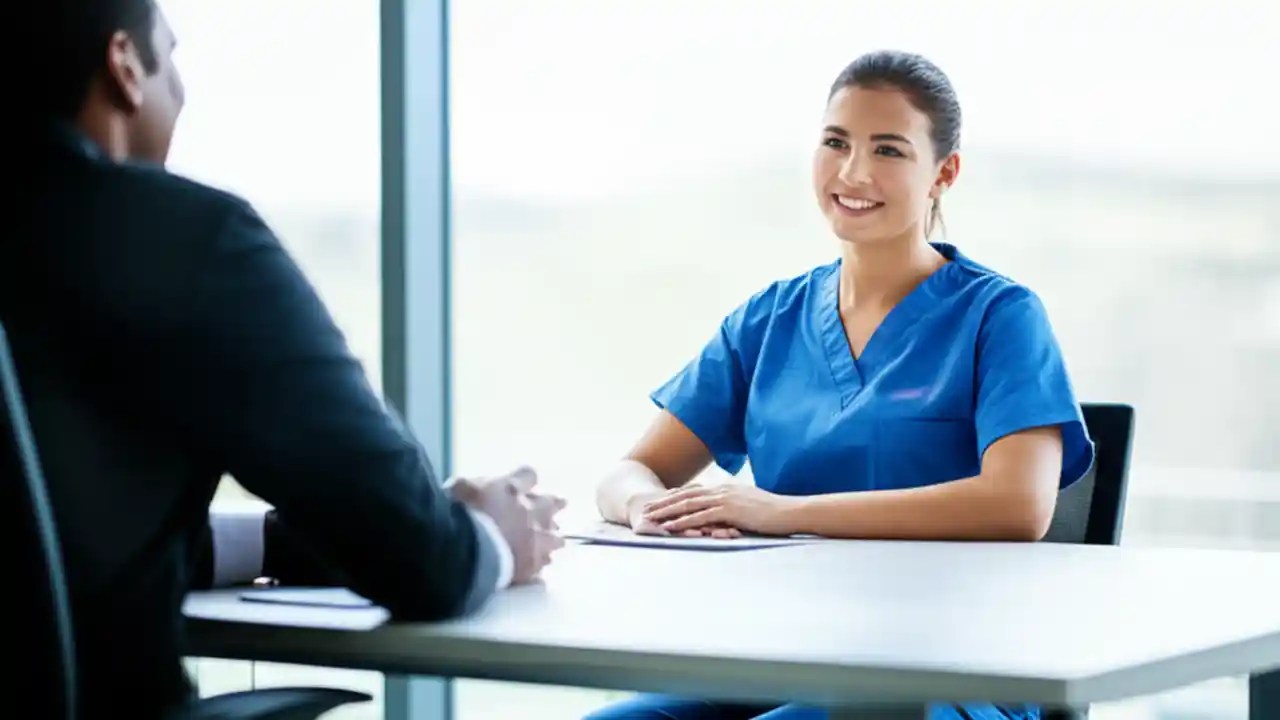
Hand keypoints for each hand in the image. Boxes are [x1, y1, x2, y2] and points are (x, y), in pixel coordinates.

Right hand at [447, 466, 565, 583]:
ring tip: (555, 541)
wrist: (473, 550)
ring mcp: (536, 540)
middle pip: (552, 504)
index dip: (527, 479)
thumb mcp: (460, 489)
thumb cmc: (465, 514)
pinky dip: (539, 566)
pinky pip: (542, 567)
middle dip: (555, 504)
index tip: (526, 481)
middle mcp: (532, 512)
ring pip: (555, 539)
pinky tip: (537, 572)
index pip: (528, 476)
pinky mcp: (532, 566)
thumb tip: (462, 487)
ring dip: (552, 539)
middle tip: (561, 503)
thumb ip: (466, 487)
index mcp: (514, 489)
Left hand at [642, 483, 797, 535]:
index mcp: (727, 489)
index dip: (676, 497)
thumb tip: (729, 516)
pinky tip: (670, 526)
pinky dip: (682, 521)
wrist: (790, 512)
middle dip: (664, 503)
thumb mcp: (752, 507)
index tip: (660, 502)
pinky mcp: (729, 511)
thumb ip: (737, 509)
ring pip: (688, 504)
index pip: (695, 492)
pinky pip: (700, 516)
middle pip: (686, 495)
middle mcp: (723, 491)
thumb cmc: (775, 514)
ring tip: (650, 517)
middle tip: (647, 509)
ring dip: (667, 511)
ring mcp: (725, 499)